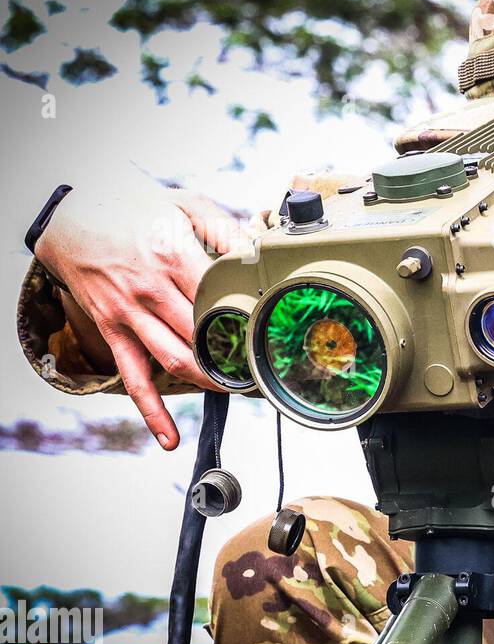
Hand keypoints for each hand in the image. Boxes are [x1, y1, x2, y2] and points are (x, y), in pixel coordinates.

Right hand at [35, 182, 245, 448]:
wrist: (68, 214)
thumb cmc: (130, 206)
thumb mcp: (183, 204)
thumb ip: (226, 230)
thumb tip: (262, 252)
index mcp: (173, 255)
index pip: (224, 298)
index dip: (252, 320)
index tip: (275, 334)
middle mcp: (151, 289)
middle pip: (205, 336)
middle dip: (238, 356)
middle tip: (267, 368)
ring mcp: (130, 314)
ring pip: (176, 361)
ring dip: (209, 381)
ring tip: (237, 390)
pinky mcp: (114, 330)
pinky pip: (135, 379)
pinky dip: (152, 413)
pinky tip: (170, 439)